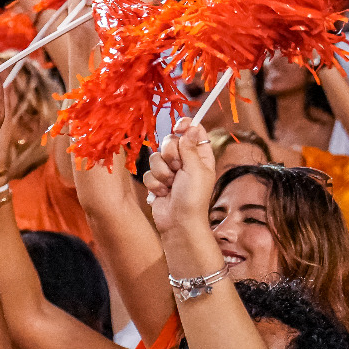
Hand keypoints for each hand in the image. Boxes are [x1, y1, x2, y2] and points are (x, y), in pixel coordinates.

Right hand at [143, 119, 217, 235]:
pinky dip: (155, 184)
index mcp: (200, 156)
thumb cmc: (193, 198)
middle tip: (177, 168)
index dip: (185, 125)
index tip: (178, 126)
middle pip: (170, 141)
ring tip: (171, 185)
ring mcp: (170, 171)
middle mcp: (185, 161)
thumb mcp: (196, 169)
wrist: (179, 223)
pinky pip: (148, 172)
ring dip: (162, 172)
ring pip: (156, 157)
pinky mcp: (157, 181)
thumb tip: (191, 127)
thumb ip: (190, 147)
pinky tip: (163, 194)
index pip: (194, 131)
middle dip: (170, 154)